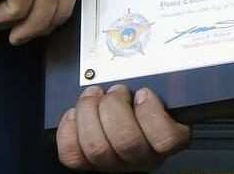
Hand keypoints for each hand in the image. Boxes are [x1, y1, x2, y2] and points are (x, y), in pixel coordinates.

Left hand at [56, 83, 191, 170]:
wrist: (125, 126)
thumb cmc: (145, 106)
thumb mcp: (163, 95)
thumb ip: (162, 86)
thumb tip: (160, 69)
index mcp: (163, 141)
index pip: (165, 139)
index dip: (150, 112)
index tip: (143, 92)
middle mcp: (139, 157)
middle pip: (126, 141)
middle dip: (114, 105)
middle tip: (115, 90)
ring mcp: (113, 163)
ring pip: (96, 147)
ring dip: (89, 112)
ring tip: (94, 95)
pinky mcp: (87, 163)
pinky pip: (71, 155)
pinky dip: (69, 130)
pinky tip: (75, 114)